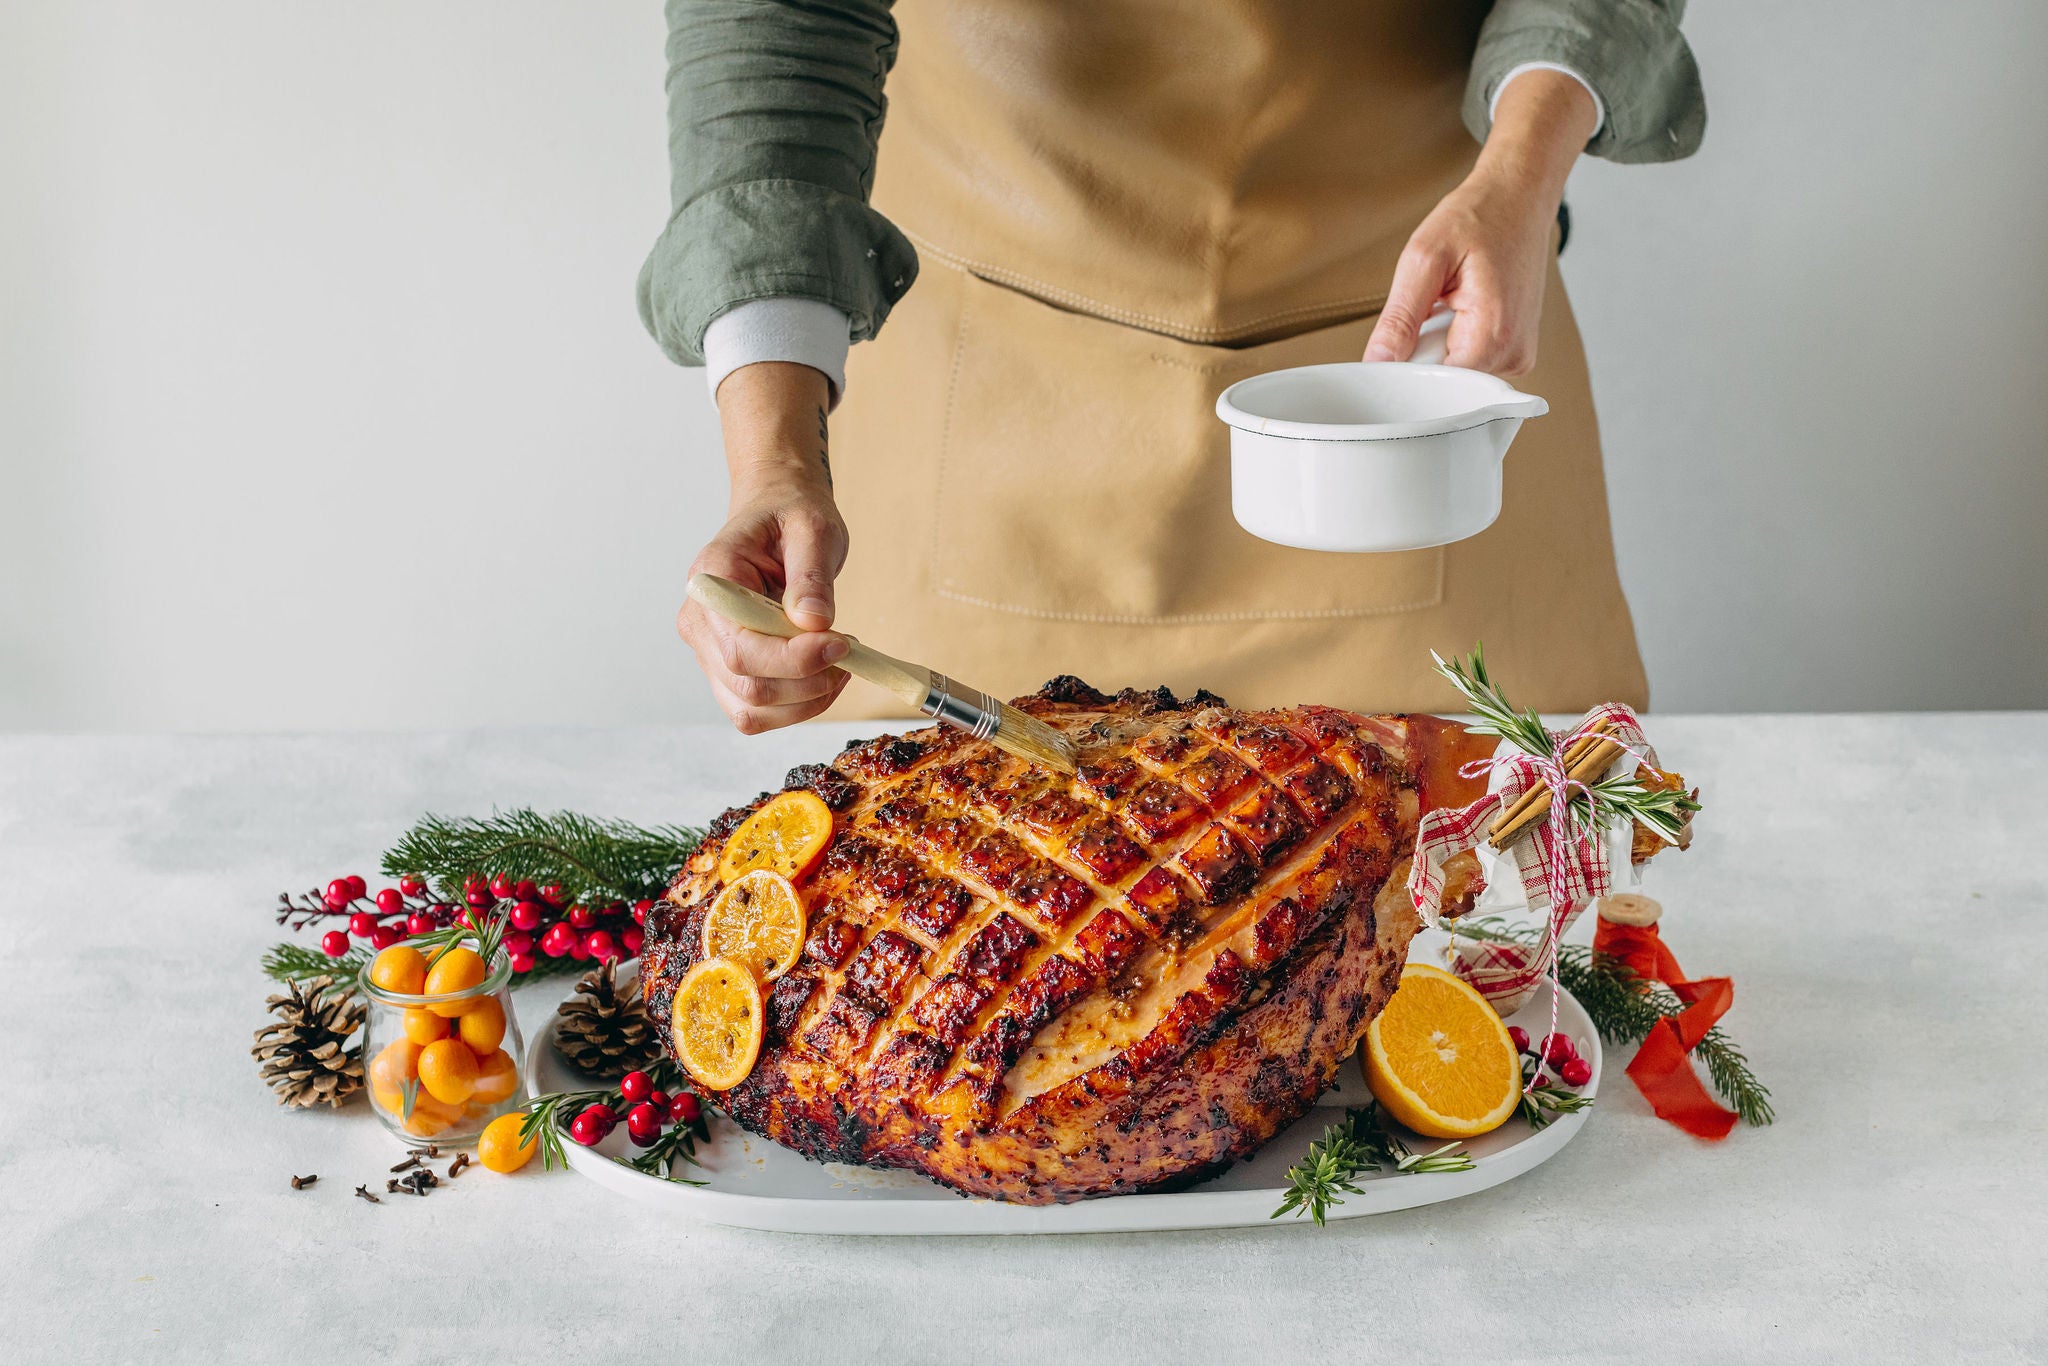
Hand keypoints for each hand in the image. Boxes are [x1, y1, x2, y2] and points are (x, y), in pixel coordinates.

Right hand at [678, 362, 852, 732]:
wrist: (777, 516)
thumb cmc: (790, 516)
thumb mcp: (812, 528)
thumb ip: (811, 574)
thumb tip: (814, 623)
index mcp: (711, 580)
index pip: (740, 645)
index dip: (794, 658)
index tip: (842, 644)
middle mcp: (700, 621)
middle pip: (746, 686)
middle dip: (808, 683)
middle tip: (850, 653)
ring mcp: (710, 651)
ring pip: (751, 710)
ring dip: (806, 702)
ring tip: (841, 664)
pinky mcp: (729, 671)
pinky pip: (757, 712)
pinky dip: (798, 706)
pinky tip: (824, 677)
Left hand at [1364, 69, 1599, 376]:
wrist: (1518, 198)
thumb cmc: (1479, 217)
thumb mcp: (1424, 259)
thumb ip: (1399, 317)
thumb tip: (1378, 362)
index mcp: (1494, 335)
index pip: (1436, 387)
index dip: (1407, 369)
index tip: (1396, 342)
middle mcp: (1514, 355)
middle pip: (1445, 382)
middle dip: (1422, 352)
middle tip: (1428, 306)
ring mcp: (1518, 355)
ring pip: (1456, 372)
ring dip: (1438, 343)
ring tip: (1449, 301)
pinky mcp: (1515, 350)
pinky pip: (1470, 361)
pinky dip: (1455, 339)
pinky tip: (1460, 307)